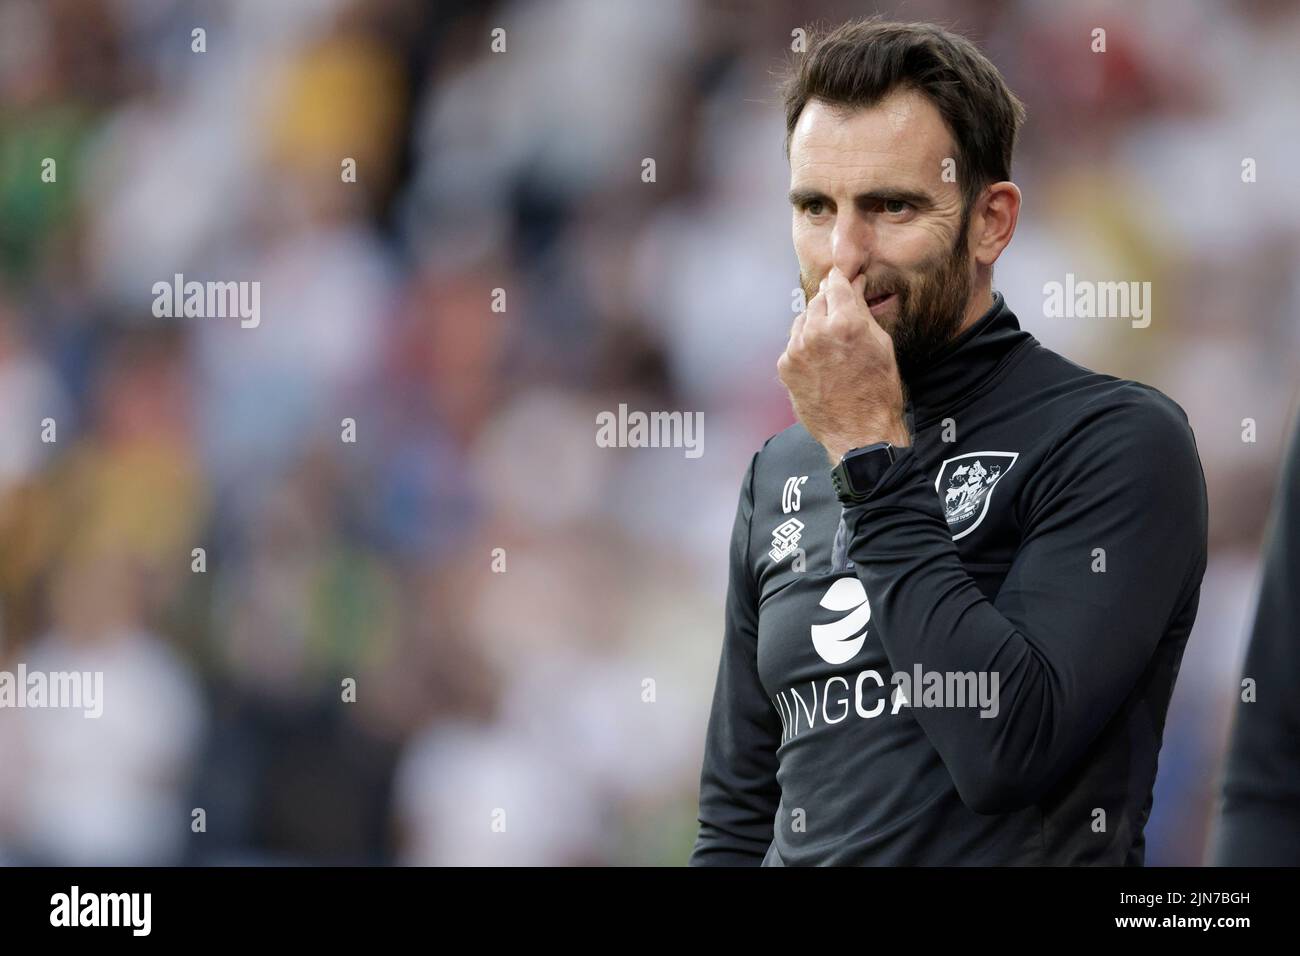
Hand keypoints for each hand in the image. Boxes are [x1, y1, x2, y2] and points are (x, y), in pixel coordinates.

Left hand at [777, 265, 908, 463]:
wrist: (859, 434)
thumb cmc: (878, 392)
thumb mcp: (881, 345)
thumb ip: (863, 311)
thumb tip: (854, 287)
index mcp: (844, 323)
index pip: (836, 284)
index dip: (841, 280)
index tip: (843, 279)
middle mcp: (815, 333)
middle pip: (817, 300)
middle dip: (829, 302)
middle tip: (840, 312)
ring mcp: (796, 350)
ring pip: (802, 321)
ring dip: (814, 323)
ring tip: (831, 341)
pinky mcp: (785, 367)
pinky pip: (793, 344)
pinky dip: (804, 346)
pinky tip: (820, 360)